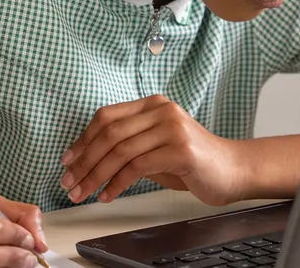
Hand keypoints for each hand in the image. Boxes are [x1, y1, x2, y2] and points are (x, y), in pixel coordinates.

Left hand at [61, 95, 246, 206]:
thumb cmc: (192, 162)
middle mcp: (162, 111)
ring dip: (95, 176)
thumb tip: (87, 159)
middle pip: (110, 133)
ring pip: (120, 151)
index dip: (82, 139)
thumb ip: (129, 144)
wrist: (233, 170)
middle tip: (69, 182)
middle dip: (84, 161)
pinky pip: (137, 167)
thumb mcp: (157, 145)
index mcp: (154, 105)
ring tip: (82, 193)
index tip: (67, 161)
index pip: (107, 116)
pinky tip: (108, 195)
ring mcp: (173, 129)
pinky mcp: (181, 150)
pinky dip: (117, 184)